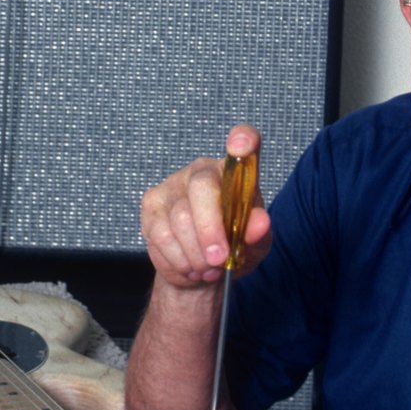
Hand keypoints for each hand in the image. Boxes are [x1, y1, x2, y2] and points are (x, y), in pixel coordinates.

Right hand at [139, 124, 271, 288]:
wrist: (201, 269)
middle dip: (210, 232)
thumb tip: (260, 222)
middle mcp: (202, 170)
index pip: (244, 141)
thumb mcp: (254, 246)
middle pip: (201, 189)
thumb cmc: (231, 248)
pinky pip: (161, 235)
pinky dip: (178, 260)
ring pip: (179, 220)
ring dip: (195, 254)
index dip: (243, 140)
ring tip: (207, 269)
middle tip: (219, 260)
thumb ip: (258, 233)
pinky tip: (189, 267)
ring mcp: (173, 184)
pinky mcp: (150, 203)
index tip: (242, 146)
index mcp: (235, 172)